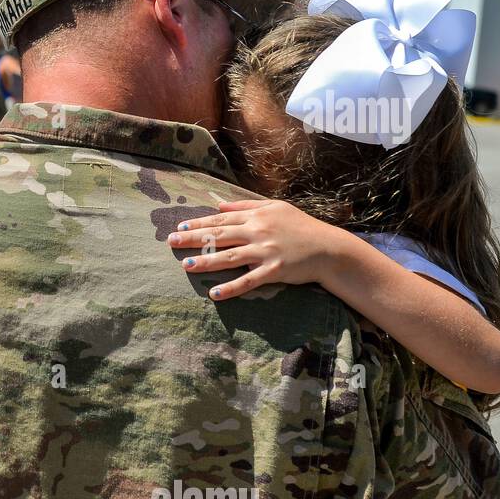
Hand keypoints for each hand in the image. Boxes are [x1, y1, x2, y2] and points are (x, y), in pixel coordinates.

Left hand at [166, 199, 346, 299]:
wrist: (329, 248)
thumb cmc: (301, 226)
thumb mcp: (276, 207)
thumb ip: (246, 205)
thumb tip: (220, 205)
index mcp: (257, 216)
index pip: (221, 219)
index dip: (199, 223)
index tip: (180, 227)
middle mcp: (258, 231)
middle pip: (220, 235)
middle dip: (193, 238)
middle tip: (171, 242)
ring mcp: (265, 252)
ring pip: (229, 257)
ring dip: (206, 261)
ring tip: (186, 265)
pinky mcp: (274, 271)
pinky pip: (248, 281)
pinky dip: (231, 288)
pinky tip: (214, 293)